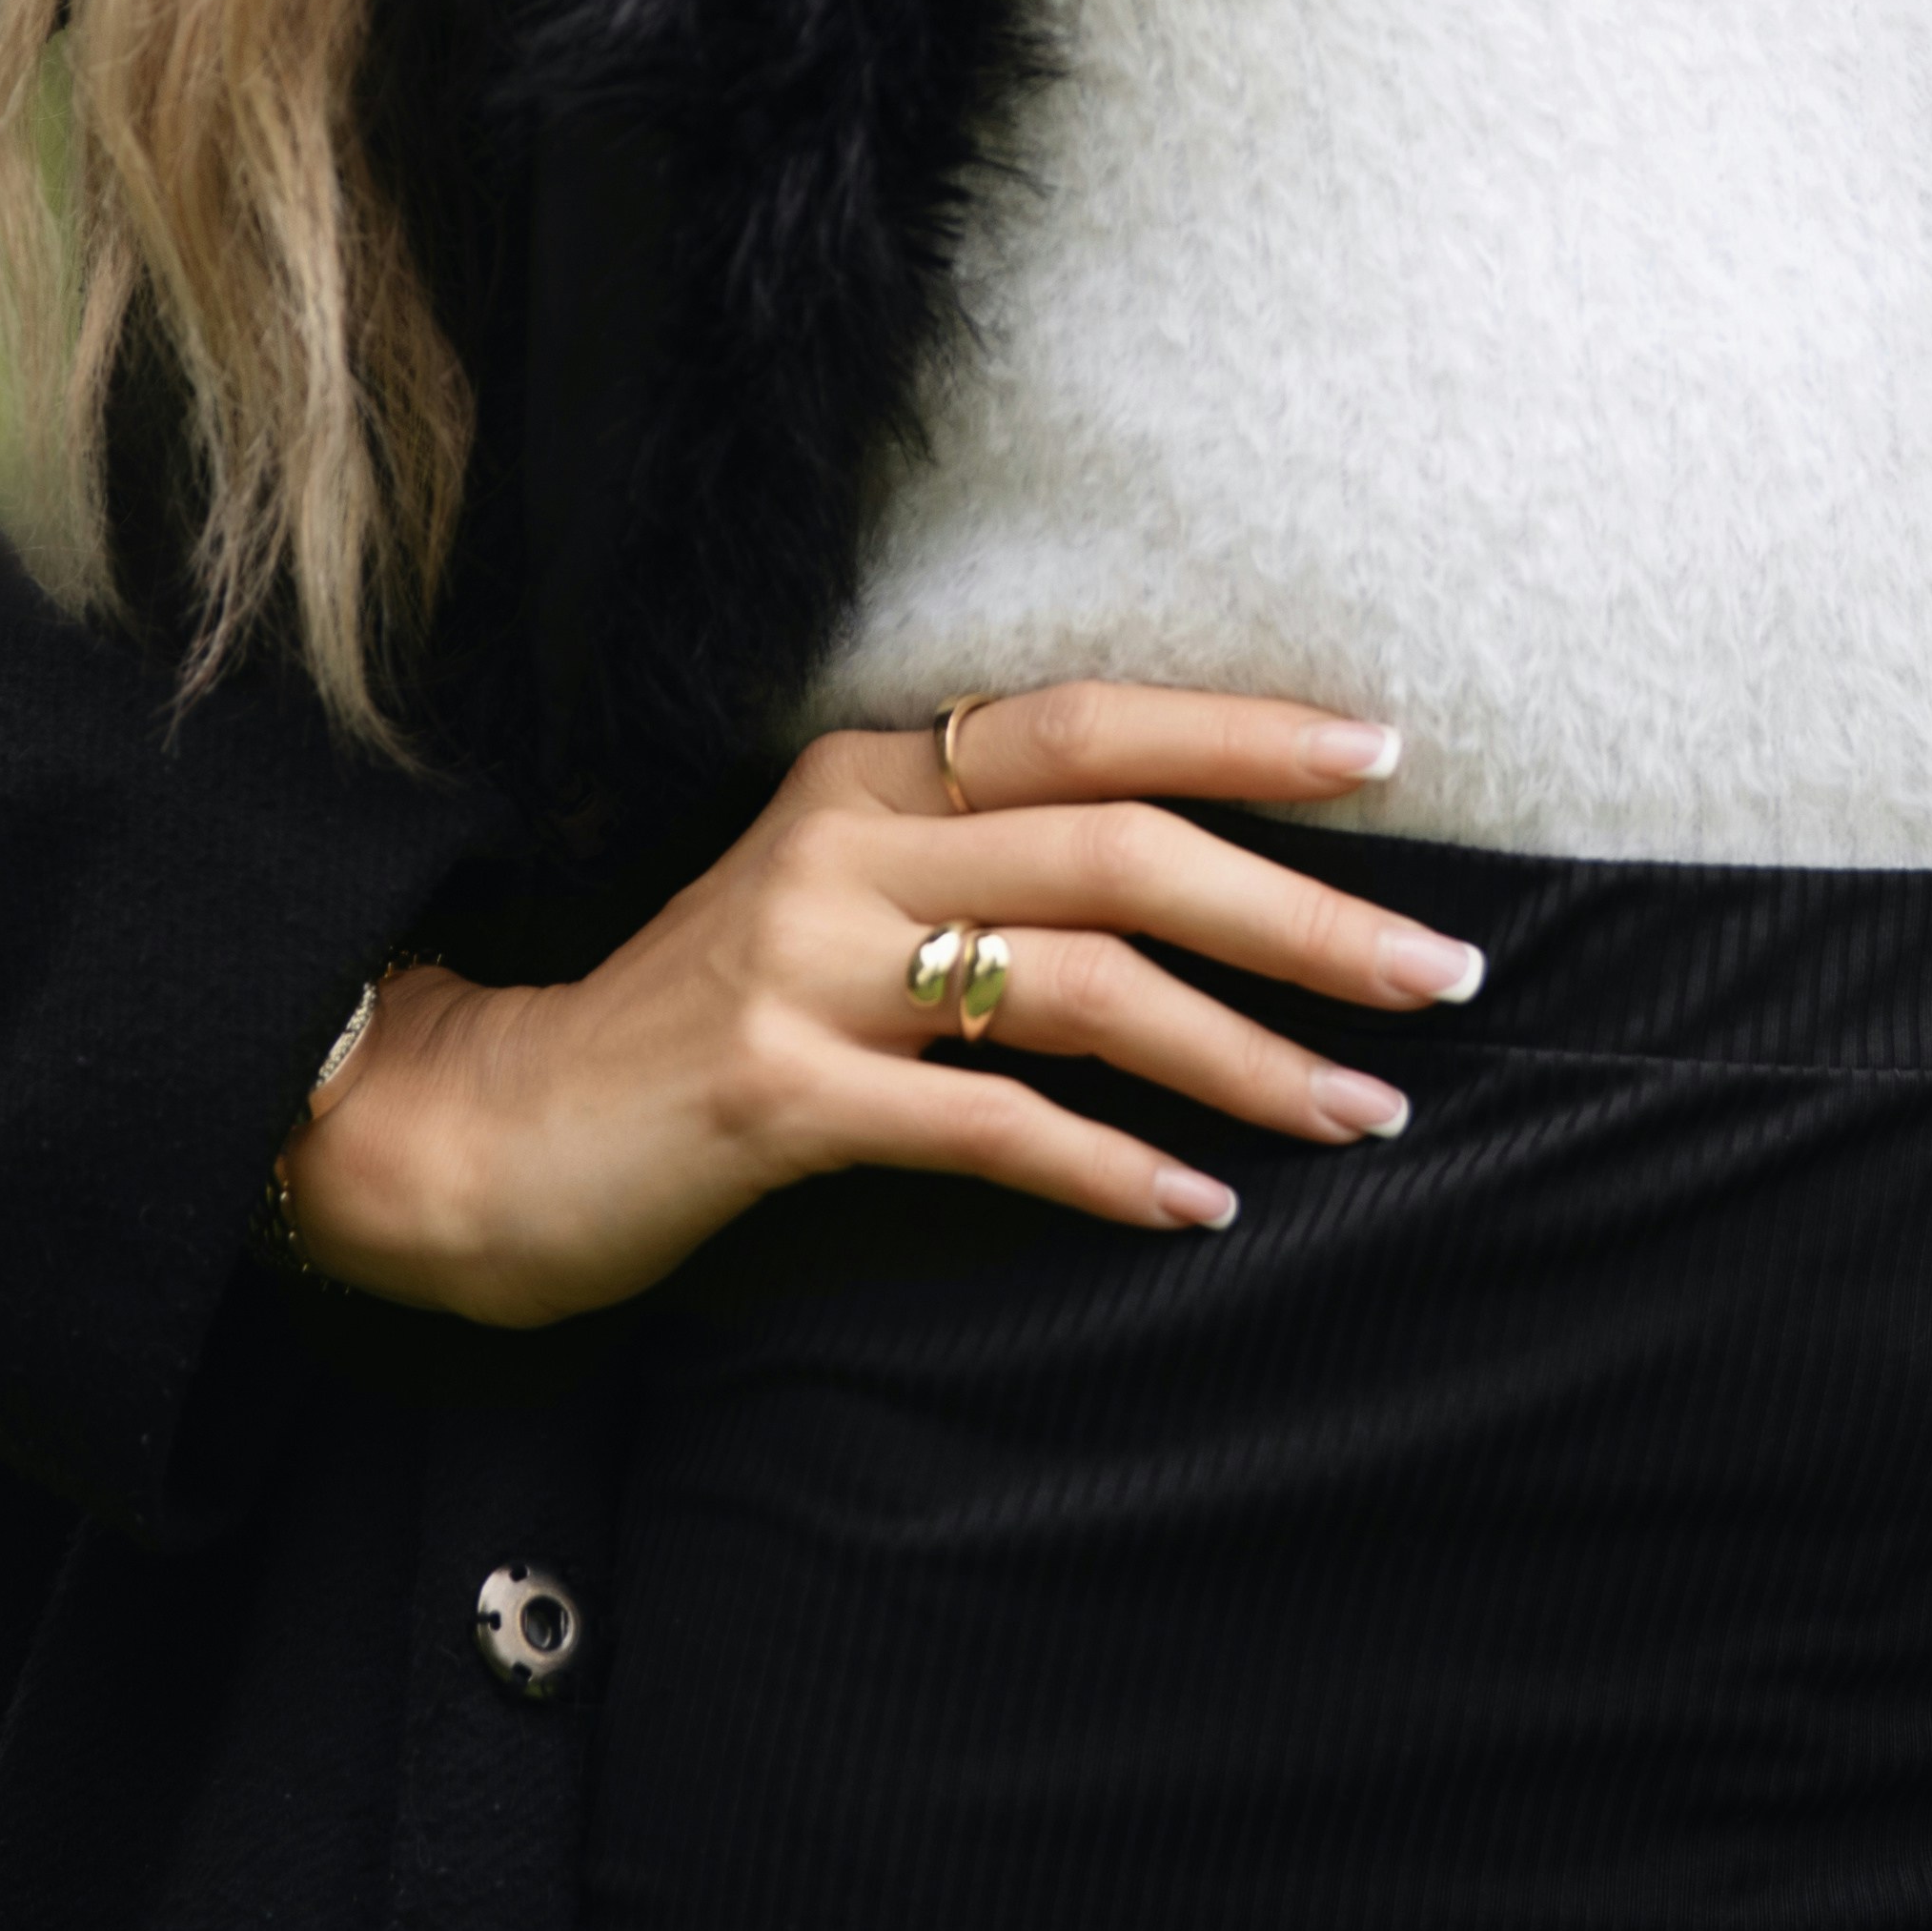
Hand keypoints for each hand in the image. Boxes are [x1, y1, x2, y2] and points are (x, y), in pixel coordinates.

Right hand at [271, 684, 1479, 1328]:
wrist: (491, 1130)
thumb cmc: (701, 1027)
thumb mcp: (838, 908)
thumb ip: (981, 878)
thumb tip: (1202, 898)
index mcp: (865, 772)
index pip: (1089, 724)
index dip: (1243, 734)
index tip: (1390, 757)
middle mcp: (839, 840)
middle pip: (1119, 849)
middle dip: (1301, 914)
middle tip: (1440, 974)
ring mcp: (801, 964)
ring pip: (1076, 985)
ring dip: (1242, 1055)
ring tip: (1361, 1110)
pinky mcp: (773, 1091)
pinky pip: (985, 1126)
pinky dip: (1109, 1167)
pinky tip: (1199, 1207)